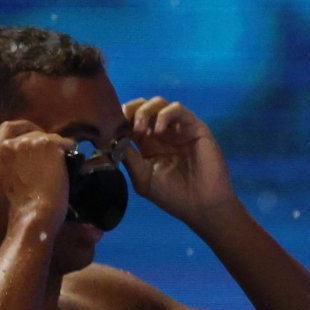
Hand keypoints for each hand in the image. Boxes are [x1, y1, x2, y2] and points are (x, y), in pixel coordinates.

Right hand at [0, 118, 71, 228]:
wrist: (34, 215)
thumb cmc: (18, 211)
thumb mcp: (0, 188)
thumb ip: (6, 172)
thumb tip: (19, 169)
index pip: (6, 129)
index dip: (21, 131)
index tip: (32, 137)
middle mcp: (8, 146)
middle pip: (29, 131)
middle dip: (41, 139)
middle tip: (52, 149)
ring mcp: (28, 144)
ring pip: (48, 136)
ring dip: (57, 146)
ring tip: (64, 159)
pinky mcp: (48, 146)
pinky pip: (65, 142)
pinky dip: (71, 148)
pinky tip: (74, 159)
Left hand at [120, 97, 235, 221]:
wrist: (202, 206)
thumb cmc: (172, 195)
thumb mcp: (142, 177)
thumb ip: (128, 156)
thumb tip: (108, 137)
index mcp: (146, 144)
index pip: (128, 121)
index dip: (118, 119)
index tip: (108, 127)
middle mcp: (161, 132)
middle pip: (141, 106)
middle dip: (129, 110)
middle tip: (123, 124)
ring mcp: (178, 128)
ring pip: (158, 103)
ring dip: (144, 110)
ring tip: (139, 129)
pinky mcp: (194, 127)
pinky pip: (177, 109)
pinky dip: (164, 114)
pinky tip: (157, 130)